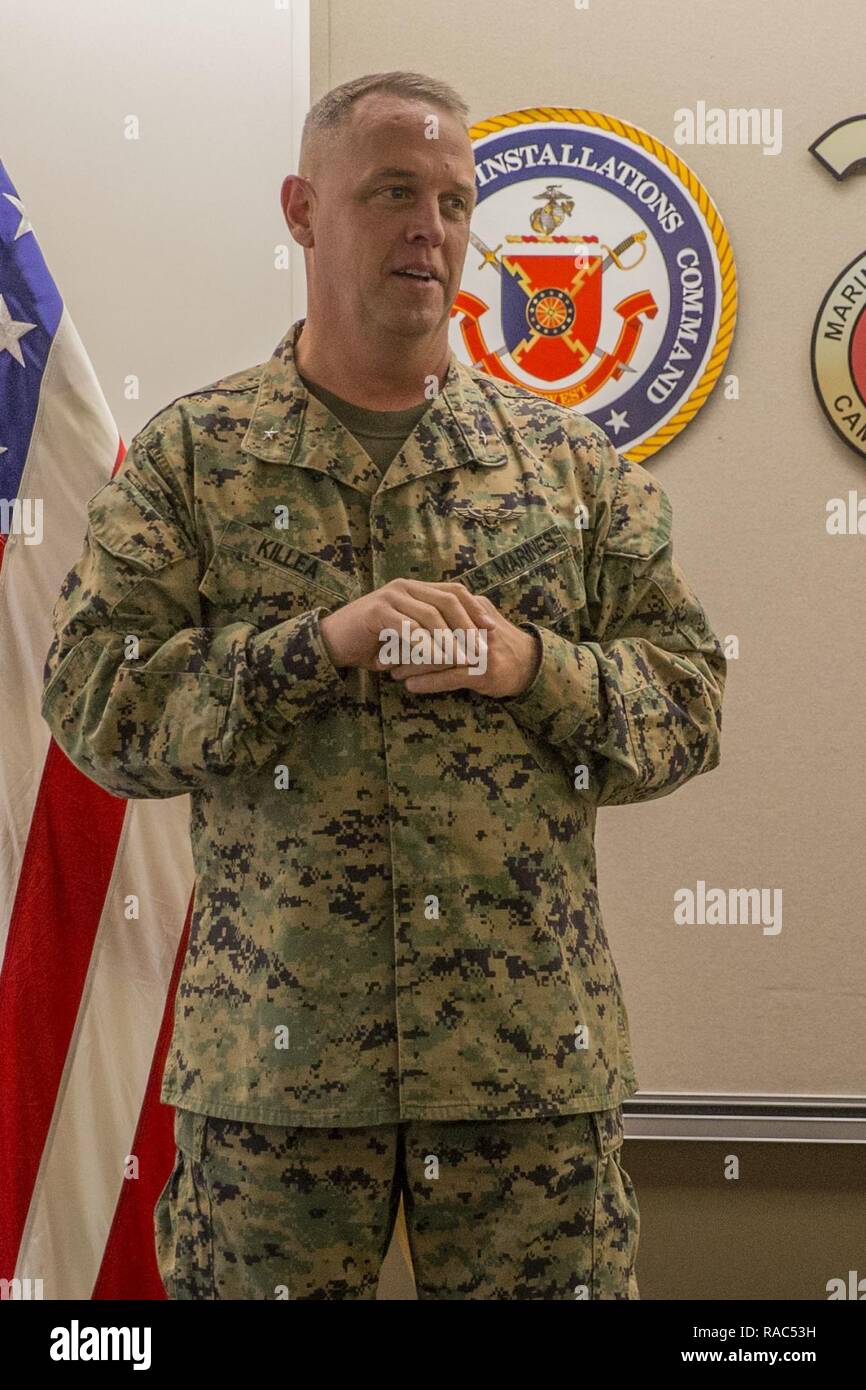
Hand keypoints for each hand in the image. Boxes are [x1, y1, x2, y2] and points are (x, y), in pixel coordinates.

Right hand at [319, 578, 495, 671]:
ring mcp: (390, 597)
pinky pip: (409, 628)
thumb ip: (430, 634)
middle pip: (448, 600)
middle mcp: (405, 587)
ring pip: (431, 615)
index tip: (492, 629)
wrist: (331, 642)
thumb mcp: (406, 636)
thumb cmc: (371, 642)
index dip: (475, 609)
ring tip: (464, 659)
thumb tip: (465, 645)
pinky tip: (437, 659)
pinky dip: (426, 644)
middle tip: (482, 647)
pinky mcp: (377, 612)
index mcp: (414, 588)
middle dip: (468, 625)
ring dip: (451, 639)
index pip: (454, 591)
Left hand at [378, 594, 540, 698]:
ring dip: (411, 665)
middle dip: (403, 645)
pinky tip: (412, 686)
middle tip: (382, 656)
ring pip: (437, 655)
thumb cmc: (498, 643)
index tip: (386, 635)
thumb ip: (455, 611)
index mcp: (472, 607)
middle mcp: (475, 626)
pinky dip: (428, 681)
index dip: (407, 624)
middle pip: (431, 632)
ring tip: (392, 673)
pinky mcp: (484, 672)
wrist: (532, 665)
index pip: (433, 612)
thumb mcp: (479, 618)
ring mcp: (480, 649)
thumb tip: (419, 609)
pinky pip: (449, 676)